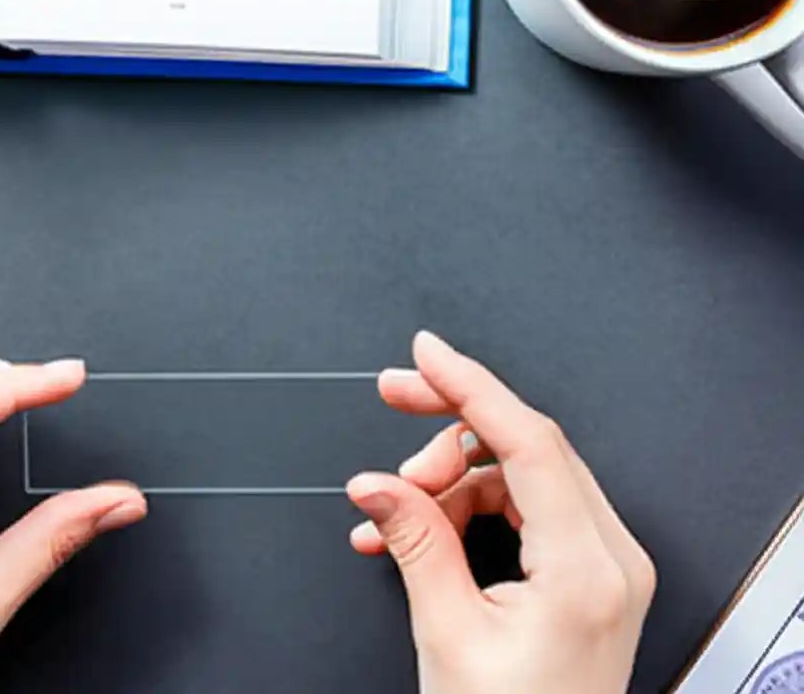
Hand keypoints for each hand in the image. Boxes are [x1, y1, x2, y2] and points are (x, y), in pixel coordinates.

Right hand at [347, 331, 654, 693]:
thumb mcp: (447, 633)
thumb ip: (413, 542)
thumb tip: (376, 482)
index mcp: (586, 573)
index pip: (530, 444)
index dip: (471, 387)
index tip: (426, 355)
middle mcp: (611, 560)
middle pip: (529, 448)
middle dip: (450, 424)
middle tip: (393, 398)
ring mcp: (606, 565)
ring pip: (522, 474)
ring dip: (451, 476)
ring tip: (392, 506)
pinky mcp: (590, 574)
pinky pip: (527, 507)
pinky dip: (469, 507)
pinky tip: (417, 526)